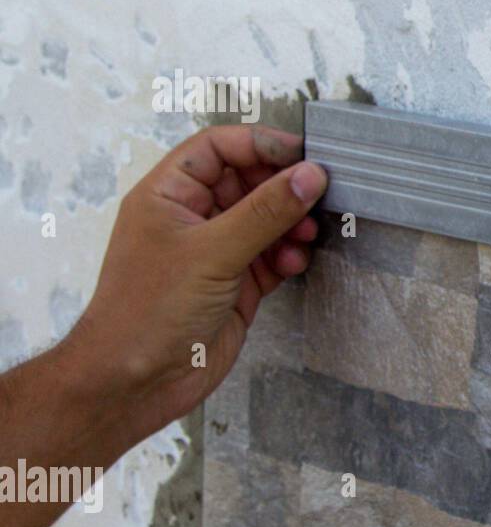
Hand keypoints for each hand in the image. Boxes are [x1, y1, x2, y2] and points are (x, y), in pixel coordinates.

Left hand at [65, 125, 327, 445]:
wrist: (137, 381)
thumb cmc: (147, 312)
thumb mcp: (212, 252)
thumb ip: (265, 212)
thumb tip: (307, 176)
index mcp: (168, 194)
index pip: (218, 148)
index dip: (259, 145)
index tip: (301, 155)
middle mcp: (192, 218)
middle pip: (249, 181)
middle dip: (284, 187)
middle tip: (317, 194)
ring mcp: (215, 252)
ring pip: (266, 219)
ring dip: (292, 223)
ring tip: (307, 233)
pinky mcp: (236, 284)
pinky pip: (273, 255)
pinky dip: (289, 255)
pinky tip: (294, 262)